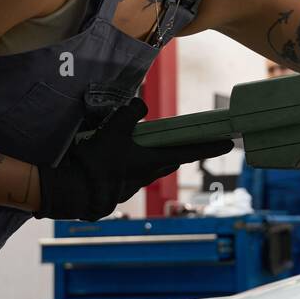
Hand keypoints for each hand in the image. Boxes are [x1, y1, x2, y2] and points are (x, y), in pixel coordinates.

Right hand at [35, 97, 233, 220]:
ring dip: (150, 159)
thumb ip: (130, 113)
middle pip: (168, 162)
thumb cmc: (96, 161)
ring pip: (149, 170)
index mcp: (152, 162)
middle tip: (181, 142)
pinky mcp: (116, 194)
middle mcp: (147, 177)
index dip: (209, 147)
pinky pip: (130, 177)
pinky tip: (115, 161)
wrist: (71, 192)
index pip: (188, 152)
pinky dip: (129, 167)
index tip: (228, 144)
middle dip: (176, 152)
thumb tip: (140, 104)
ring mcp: (131, 188)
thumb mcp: (113, 129)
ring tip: (140, 147)